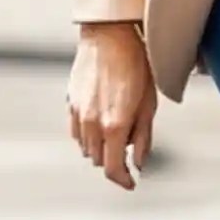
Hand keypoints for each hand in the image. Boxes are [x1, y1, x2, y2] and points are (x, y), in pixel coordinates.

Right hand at [66, 22, 157, 190]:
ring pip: (87, 148)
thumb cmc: (136, 67)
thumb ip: (143, 138)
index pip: (113, 169)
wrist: (109, 36)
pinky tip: (101, 121)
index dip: (123, 180)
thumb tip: (139, 163)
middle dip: (115, 160)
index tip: (131, 183)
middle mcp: (92, 123)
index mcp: (114, 126)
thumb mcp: (149, 105)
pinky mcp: (70, 104)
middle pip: (100, 160)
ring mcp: (78, 114)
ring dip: (102, 148)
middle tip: (130, 144)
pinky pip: (76, 133)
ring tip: (117, 127)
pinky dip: (88, 135)